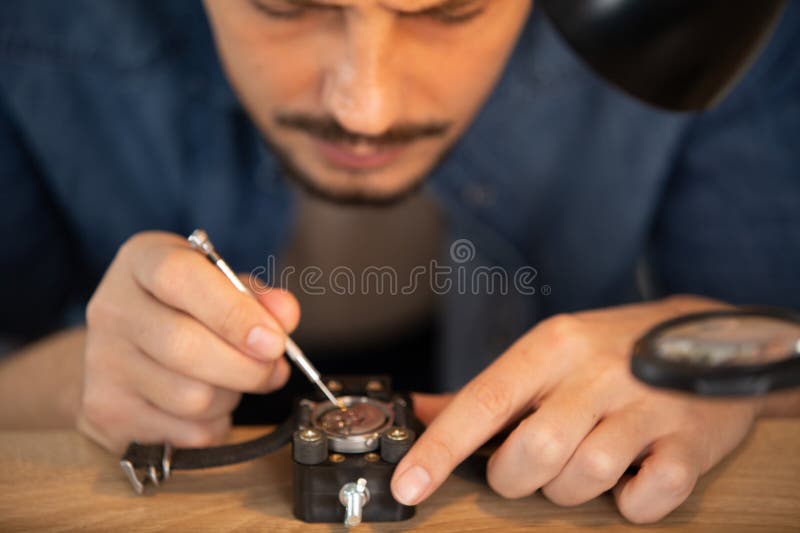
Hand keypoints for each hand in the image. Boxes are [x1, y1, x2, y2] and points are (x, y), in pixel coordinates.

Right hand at [77, 231, 298, 451]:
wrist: (126, 353)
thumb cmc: (186, 312)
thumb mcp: (221, 286)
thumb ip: (257, 297)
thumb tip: (285, 316)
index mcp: (142, 261)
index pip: (180, 278)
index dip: (233, 312)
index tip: (274, 340)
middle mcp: (112, 308)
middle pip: (185, 347)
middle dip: (247, 367)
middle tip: (274, 370)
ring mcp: (102, 363)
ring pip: (191, 397)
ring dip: (230, 397)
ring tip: (230, 382)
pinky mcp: (107, 412)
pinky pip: (186, 432)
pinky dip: (212, 424)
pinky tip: (206, 406)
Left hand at [394, 296, 761, 523]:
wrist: (713, 339)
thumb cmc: (613, 353)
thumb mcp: (549, 354)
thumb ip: (486, 392)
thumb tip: (422, 412)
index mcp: (552, 347)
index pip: (483, 402)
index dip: (441, 450)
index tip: (407, 486)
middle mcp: (596, 372)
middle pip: (532, 451)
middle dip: (516, 478)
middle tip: (529, 469)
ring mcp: (647, 405)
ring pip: (584, 477)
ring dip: (572, 491)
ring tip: (584, 467)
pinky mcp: (691, 441)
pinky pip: (648, 498)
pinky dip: (632, 504)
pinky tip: (632, 478)